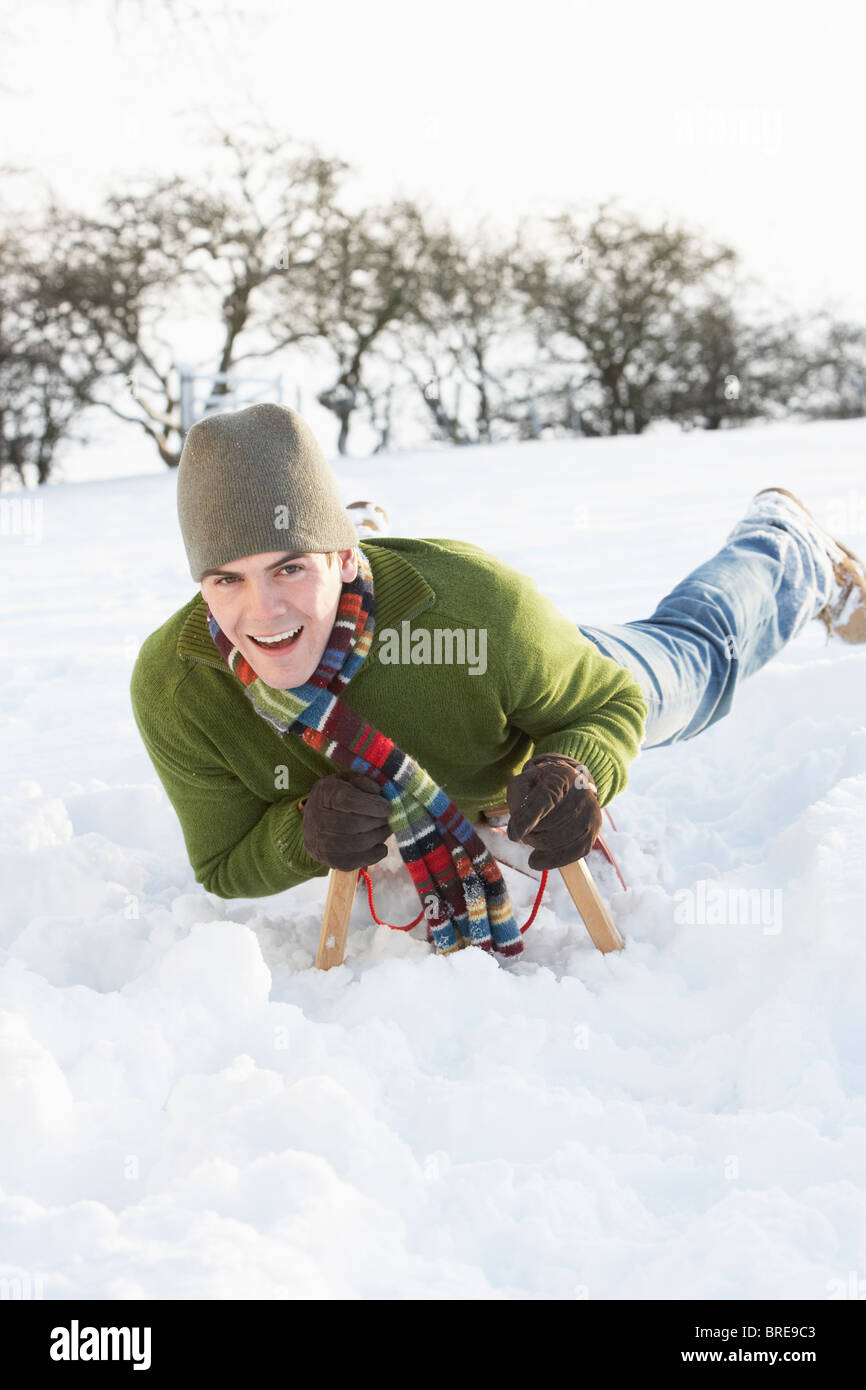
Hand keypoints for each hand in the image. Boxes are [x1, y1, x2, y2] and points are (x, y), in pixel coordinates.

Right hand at [301, 772, 390, 870]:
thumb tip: (377, 792)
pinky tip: (379, 844)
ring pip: (358, 843)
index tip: (387, 807)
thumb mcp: (347, 780)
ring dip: (379, 836)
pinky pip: (359, 861)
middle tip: (390, 818)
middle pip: (354, 824)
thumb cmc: (335, 797)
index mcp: (324, 795)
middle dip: (378, 822)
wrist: (313, 823)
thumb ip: (363, 782)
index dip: (371, 805)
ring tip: (386, 829)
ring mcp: (323, 843)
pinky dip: (376, 853)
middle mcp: (319, 820)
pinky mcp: (332, 861)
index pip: (346, 800)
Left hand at [506, 754, 601, 869]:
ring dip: (536, 843)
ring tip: (533, 834)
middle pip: (546, 826)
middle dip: (528, 831)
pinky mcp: (593, 830)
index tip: (514, 836)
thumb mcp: (524, 781)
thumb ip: (516, 799)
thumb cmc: (541, 784)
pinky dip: (550, 860)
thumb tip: (517, 830)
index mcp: (561, 776)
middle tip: (525, 826)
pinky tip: (536, 859)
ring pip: (554, 842)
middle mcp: (581, 793)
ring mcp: (590, 812)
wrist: (571, 782)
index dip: (527, 820)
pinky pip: (571, 854)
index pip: (544, 801)